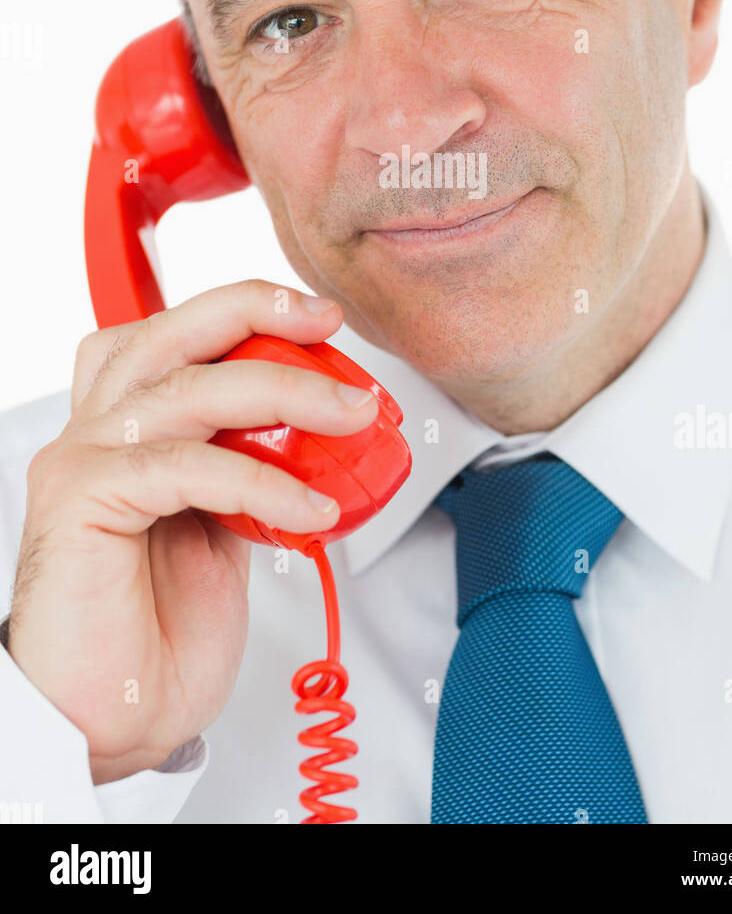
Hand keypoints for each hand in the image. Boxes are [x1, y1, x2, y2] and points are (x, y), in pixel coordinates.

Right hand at [6, 280, 376, 783]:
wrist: (106, 720)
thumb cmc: (154, 633)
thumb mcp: (223, 526)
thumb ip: (249, 468)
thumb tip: (317, 435)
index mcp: (127, 426)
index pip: (176, 334)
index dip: (246, 311)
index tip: (318, 320)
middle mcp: (97, 430)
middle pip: (171, 332)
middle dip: (257, 311)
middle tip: (326, 325)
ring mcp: (84, 460)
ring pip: (186, 387)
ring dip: (284, 393)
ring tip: (348, 418)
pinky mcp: (84, 501)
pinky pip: (185, 465)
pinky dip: (259, 481)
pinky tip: (309, 511)